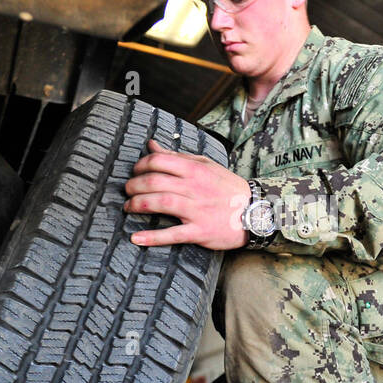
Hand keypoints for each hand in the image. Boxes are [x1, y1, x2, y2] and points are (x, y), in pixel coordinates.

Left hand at [124, 139, 250, 249]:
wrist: (255, 212)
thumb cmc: (227, 188)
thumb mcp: (206, 165)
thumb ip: (177, 156)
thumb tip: (151, 145)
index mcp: (195, 169)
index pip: (158, 161)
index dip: (140, 166)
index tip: (135, 172)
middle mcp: (194, 187)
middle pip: (153, 182)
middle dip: (133, 186)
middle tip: (127, 191)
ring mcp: (196, 210)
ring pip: (159, 203)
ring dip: (138, 205)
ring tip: (128, 208)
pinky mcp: (199, 231)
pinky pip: (173, 234)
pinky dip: (152, 237)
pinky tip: (136, 238)